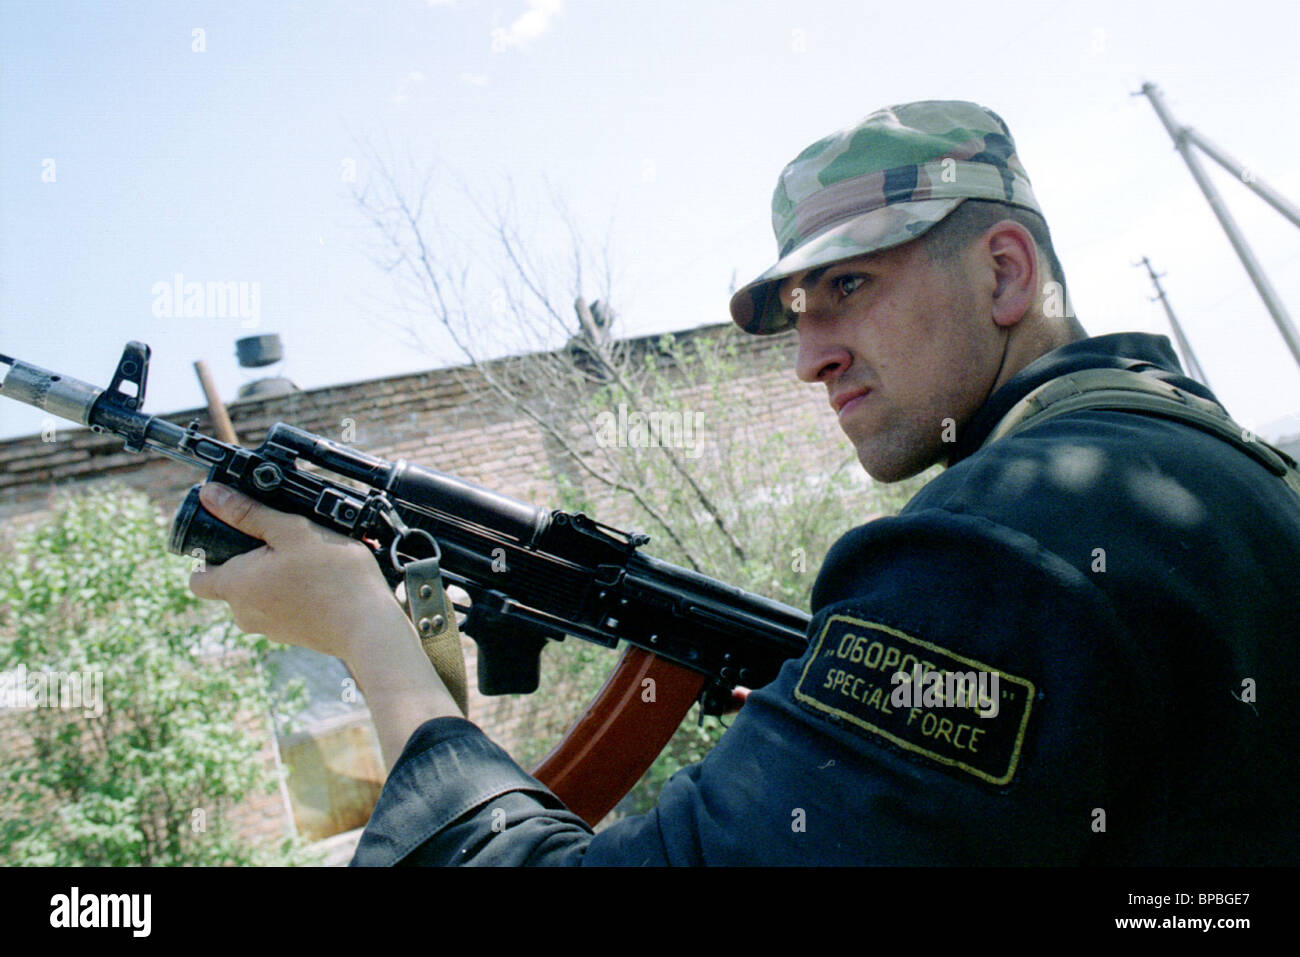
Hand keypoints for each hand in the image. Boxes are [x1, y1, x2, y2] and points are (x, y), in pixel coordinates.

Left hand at [188, 483, 407, 660]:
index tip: (230, 537)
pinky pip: (281, 608)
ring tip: (308, 559)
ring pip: (258, 595)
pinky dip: (293, 593)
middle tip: (281, 541)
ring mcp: (269, 627)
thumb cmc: (333, 577)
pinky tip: (320, 579)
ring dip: (274, 576)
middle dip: (250, 561)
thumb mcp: (291, 530)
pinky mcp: (292, 634)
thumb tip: (210, 494)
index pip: (197, 577)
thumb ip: (248, 512)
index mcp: (235, 586)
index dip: (206, 555)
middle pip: (231, 582)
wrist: (369, 626)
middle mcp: (244, 612)